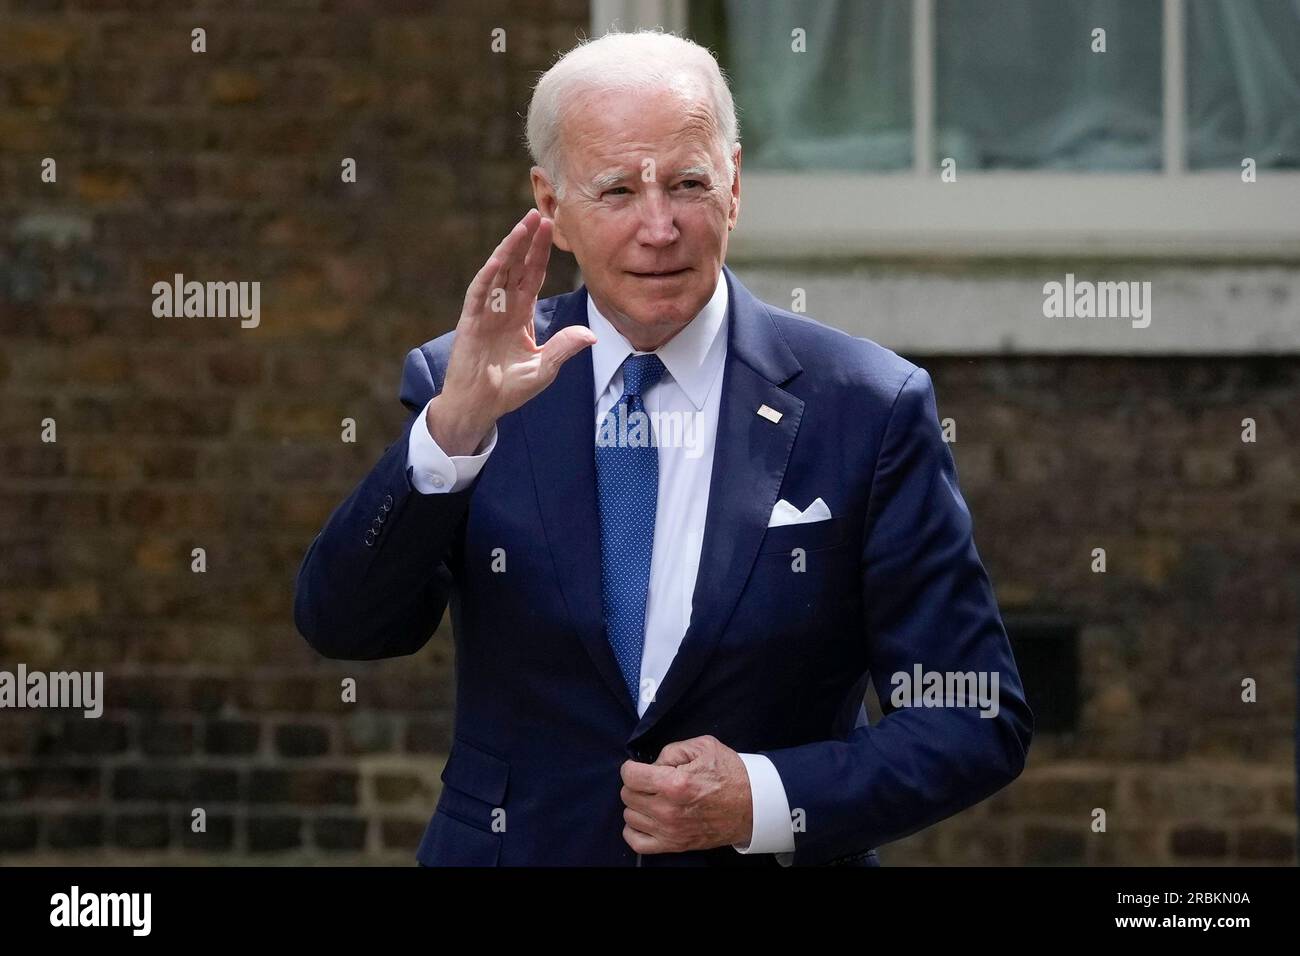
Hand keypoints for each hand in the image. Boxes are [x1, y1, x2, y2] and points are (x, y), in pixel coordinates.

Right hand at [426, 208, 596, 455]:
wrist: (480, 406)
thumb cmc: (509, 389)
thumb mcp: (544, 369)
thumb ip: (563, 349)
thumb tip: (591, 335)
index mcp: (520, 315)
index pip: (532, 276)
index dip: (541, 253)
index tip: (552, 228)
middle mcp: (502, 307)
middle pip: (517, 266)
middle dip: (528, 240)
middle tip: (540, 213)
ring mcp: (485, 312)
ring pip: (499, 272)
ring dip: (511, 248)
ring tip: (523, 225)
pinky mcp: (471, 321)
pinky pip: (480, 293)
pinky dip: (489, 275)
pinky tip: (502, 257)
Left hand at [620, 735, 753, 853]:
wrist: (753, 805)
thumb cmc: (730, 774)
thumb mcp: (703, 746)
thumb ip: (671, 750)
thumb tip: (652, 765)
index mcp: (674, 783)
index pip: (629, 775)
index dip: (632, 767)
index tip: (640, 767)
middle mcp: (668, 810)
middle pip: (627, 795)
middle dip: (637, 783)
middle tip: (653, 781)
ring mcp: (670, 831)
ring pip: (629, 816)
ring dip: (638, 804)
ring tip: (654, 798)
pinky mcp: (674, 845)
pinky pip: (637, 841)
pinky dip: (635, 829)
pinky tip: (647, 818)